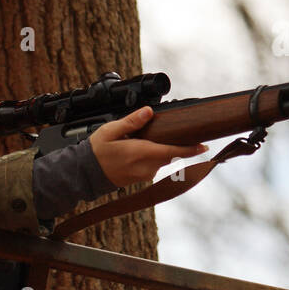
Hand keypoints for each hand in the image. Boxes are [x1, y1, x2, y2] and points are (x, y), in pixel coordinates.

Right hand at [87, 106, 207, 186]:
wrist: (84, 174)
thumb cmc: (96, 151)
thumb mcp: (110, 131)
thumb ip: (131, 122)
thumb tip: (148, 111)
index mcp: (140, 153)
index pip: (172, 152)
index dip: (190, 150)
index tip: (204, 146)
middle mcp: (146, 167)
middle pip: (171, 155)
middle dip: (179, 146)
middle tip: (184, 134)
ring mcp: (144, 174)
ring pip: (163, 160)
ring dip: (163, 150)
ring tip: (149, 139)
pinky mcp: (141, 178)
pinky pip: (155, 165)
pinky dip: (155, 156)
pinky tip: (142, 148)